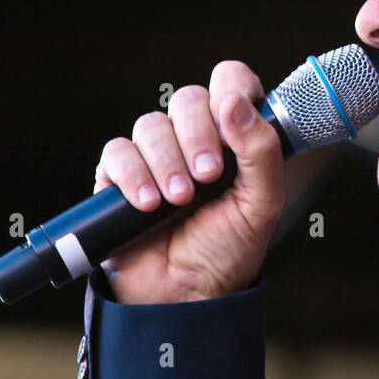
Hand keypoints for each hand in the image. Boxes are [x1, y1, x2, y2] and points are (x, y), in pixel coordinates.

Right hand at [92, 61, 285, 302]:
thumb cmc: (229, 249)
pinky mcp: (119, 177)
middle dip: (198, 135)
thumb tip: (234, 103)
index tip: (232, 118)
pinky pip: (117, 152)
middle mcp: (195, 139)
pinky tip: (148, 205)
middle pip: (188, 99)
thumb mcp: (262, 204)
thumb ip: (260, 152)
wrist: (185, 296)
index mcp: (235, 137)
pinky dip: (133, 175)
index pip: (231, 82)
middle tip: (207, 177)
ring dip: (167, 162)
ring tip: (178, 200)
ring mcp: (156, 156)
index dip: (231, 89)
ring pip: (151, 124)